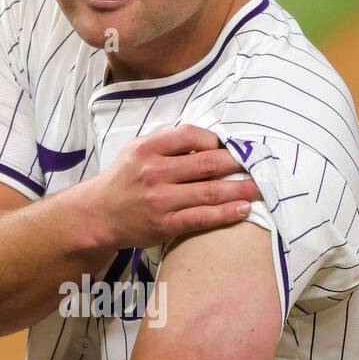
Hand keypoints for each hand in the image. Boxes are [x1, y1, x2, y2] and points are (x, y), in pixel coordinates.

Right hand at [92, 124, 260, 248]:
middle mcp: (154, 172)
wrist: (97, 215)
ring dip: (240, 189)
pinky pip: (202, 217)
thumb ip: (168, 143)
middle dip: (237, 164)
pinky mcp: (165, 224)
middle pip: (206, 164)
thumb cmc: (123, 179)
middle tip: (259, 164)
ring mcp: (160, 200)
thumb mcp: (136, 150)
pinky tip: (243, 209)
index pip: (191, 135)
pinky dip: (226, 213)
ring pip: (209, 192)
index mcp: (148, 149)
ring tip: (260, 188)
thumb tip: (208, 141)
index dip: (216, 140)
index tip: (230, 146)